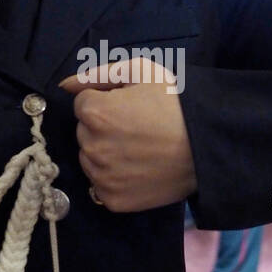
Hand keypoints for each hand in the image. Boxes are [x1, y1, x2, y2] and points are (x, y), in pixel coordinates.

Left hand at [58, 58, 196, 211]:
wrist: (206, 146)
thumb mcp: (141, 72)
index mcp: (94, 113)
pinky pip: (102, 187)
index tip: (130, 108)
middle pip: (85, 134)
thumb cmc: (175, 104)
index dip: (106, 103)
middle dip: (103, 129)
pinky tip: (138, 170)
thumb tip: (64, 85)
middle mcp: (91, 146)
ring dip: (105, 155)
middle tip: (136, 129)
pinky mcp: (113, 199)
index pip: (83, 105)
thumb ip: (97, 74)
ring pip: (91, 161)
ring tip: (138, 151)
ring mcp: (101, 176)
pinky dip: (115, 180)